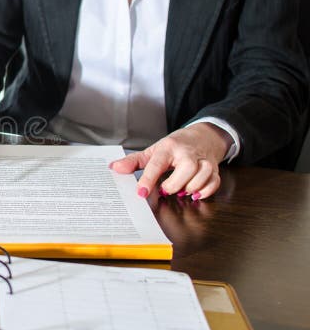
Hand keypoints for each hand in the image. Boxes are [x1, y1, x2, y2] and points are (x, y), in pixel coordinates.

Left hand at [110, 123, 232, 199]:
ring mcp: (203, 161)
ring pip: (203, 176)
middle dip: (174, 185)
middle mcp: (188, 154)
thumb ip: (134, 161)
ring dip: (191, 188)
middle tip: (165, 189)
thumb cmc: (175, 146)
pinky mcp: (214, 169)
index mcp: (168, 148)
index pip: (157, 164)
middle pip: (186, 170)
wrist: (202, 136)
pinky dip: (206, 191)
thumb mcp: (153, 151)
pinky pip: (214, 182)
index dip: (148, 180)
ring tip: (180, 191)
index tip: (141, 193)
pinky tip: (195, 193)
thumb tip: (114, 168)